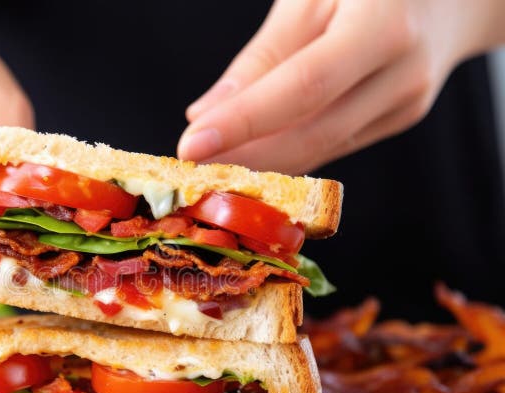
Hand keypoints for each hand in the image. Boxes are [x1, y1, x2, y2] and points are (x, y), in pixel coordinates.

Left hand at [179, 0, 504, 173]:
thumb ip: (264, 54)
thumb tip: (206, 114)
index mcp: (384, 21)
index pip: (304, 86)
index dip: (244, 122)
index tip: (190, 145)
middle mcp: (404, 71)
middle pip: (312, 132)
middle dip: (244, 157)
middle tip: (189, 167)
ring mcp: (407, 102)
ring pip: (320, 149)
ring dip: (260, 164)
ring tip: (209, 165)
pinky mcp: (399, 119)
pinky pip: (331, 145)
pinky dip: (286, 155)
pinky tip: (249, 157)